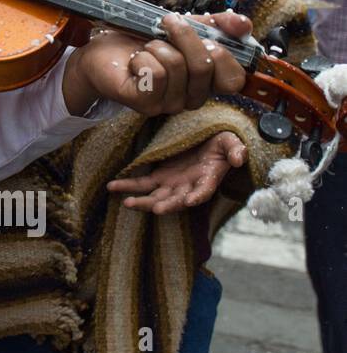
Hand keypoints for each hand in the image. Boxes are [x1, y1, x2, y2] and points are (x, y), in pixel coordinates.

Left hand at [64, 11, 250, 116]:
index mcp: (205, 81)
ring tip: (146, 47)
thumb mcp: (184, 26)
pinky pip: (156, 74)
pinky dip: (143, 57)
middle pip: (207, 66)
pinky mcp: (145, 103)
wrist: (100, 52)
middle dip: (186, 36)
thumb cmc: (141, 41)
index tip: (205, 32)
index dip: (226, 53)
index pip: (235, 78)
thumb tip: (244, 24)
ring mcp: (169, 104)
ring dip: (158, 45)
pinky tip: (134, 61)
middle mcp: (191, 97)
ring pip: (178, 66)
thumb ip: (216, 24)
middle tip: (167, 23)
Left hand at [107, 130, 245, 213]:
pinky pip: (141, 184)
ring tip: (127, 203)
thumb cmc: (221, 144)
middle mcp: (188, 187)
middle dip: (166, 205)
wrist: (206, 142)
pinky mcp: (159, 177)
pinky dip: (127, 186)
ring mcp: (172, 184)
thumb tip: (240, 158)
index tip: (191, 201)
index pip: (204, 191)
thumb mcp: (231, 143)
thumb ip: (235, 150)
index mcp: (207, 180)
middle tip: (155, 210)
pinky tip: (112, 187)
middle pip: (176, 200)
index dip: (198, 196)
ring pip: (156, 197)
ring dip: (142, 201)